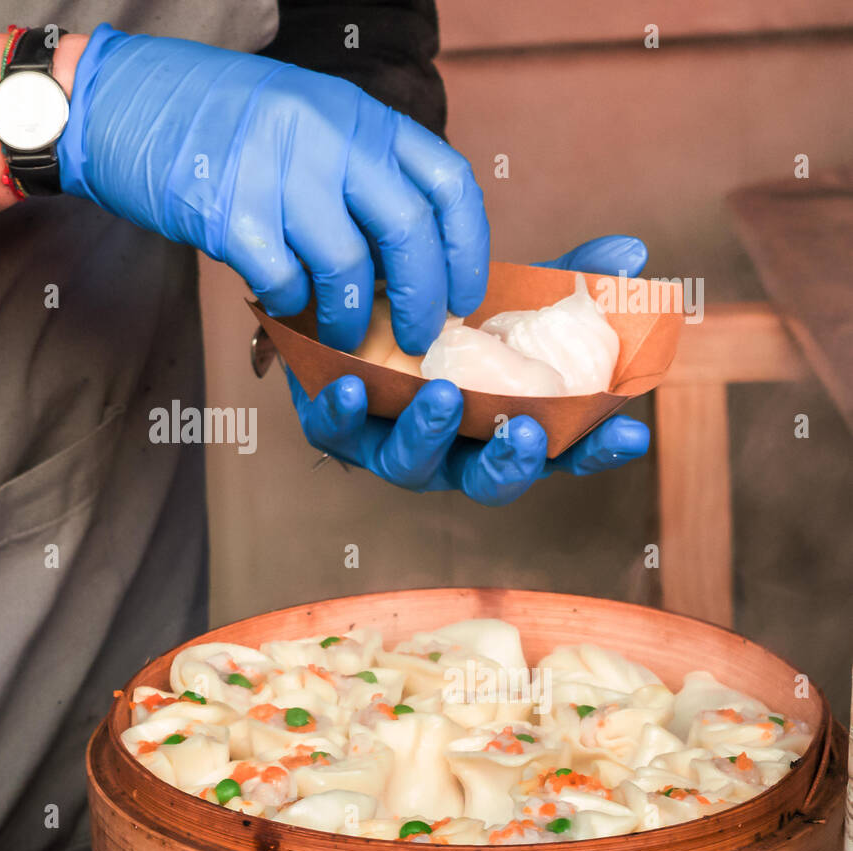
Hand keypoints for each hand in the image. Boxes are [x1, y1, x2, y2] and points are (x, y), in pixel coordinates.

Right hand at [58, 24, 488, 353]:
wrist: (120, 101)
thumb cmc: (215, 120)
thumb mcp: (307, 118)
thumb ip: (357, 169)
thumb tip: (403, 252)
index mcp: (357, 113)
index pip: (445, 182)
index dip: (467, 249)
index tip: (464, 296)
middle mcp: (326, 135)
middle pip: (408, 230)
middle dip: (421, 299)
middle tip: (417, 338)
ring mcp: (277, 171)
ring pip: (347, 267)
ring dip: (353, 320)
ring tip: (346, 339)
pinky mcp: (228, 212)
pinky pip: (282, 281)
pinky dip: (289, 308)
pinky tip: (283, 308)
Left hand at [286, 235, 651, 504]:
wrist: (345, 304)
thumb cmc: (436, 315)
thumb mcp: (502, 292)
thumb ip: (564, 280)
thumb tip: (632, 252)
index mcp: (502, 428)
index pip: (560, 453)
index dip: (595, 449)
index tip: (631, 434)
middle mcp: (451, 452)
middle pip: (489, 480)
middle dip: (509, 461)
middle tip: (525, 430)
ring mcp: (391, 445)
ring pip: (413, 463)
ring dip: (431, 433)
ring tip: (442, 394)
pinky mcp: (336, 426)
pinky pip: (339, 430)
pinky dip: (346, 412)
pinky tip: (354, 388)